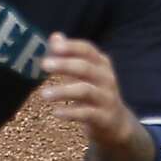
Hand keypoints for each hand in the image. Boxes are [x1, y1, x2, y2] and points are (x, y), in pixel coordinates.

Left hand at [39, 33, 133, 152]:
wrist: (117, 123)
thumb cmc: (95, 92)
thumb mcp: (85, 72)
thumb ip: (70, 55)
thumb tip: (55, 37)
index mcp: (101, 63)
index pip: (87, 49)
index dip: (71, 47)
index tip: (53, 46)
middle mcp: (106, 78)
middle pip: (85, 67)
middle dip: (65, 65)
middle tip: (44, 64)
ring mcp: (106, 98)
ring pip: (85, 91)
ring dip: (63, 91)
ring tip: (44, 94)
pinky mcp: (104, 117)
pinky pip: (87, 114)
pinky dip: (71, 112)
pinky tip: (56, 112)